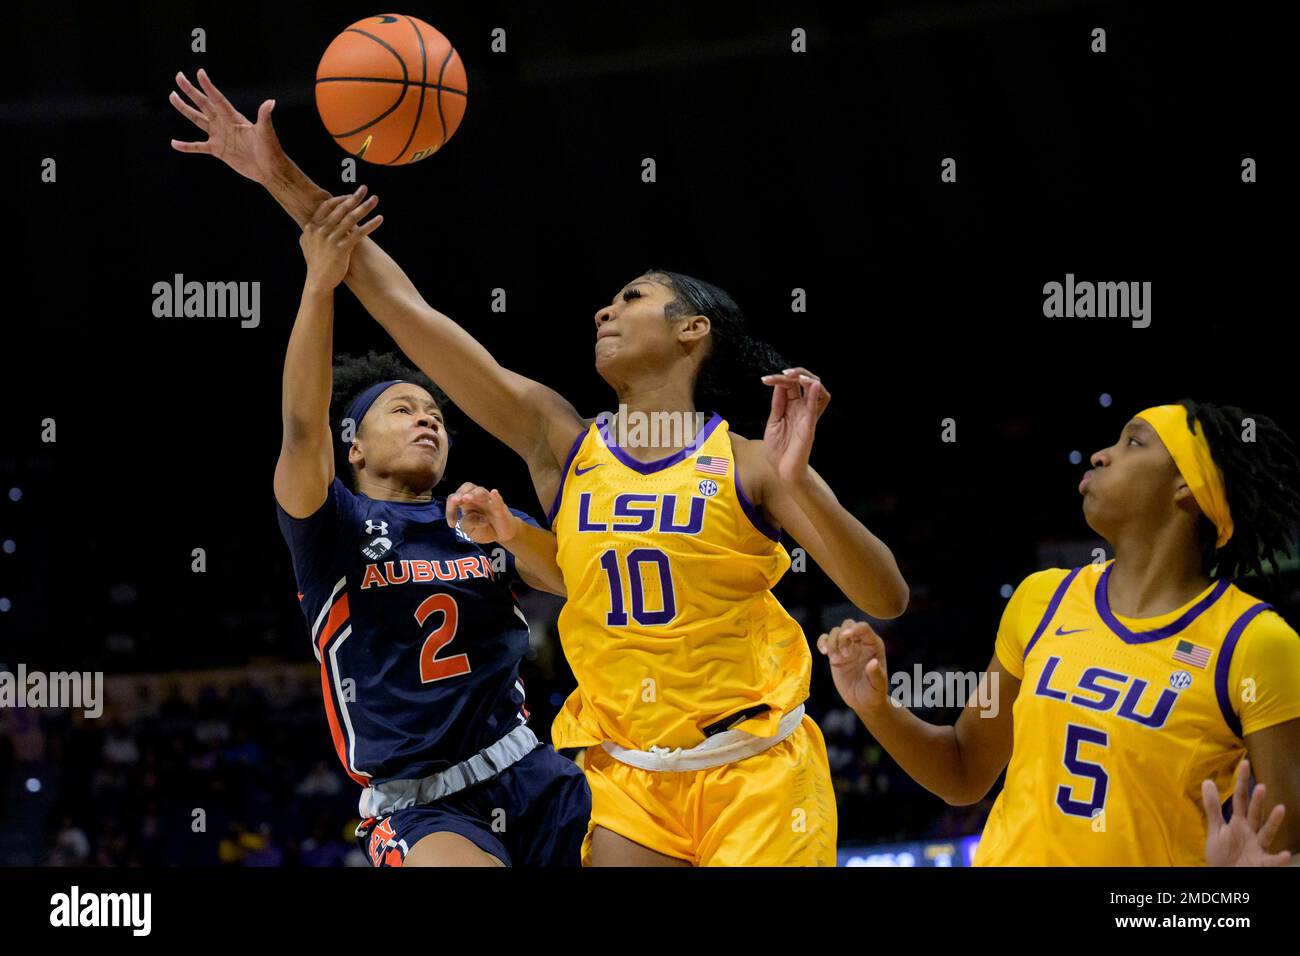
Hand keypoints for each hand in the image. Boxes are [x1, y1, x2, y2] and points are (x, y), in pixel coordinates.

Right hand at [169, 68, 287, 183]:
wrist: (269, 169)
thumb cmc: (271, 149)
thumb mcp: (266, 132)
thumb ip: (264, 117)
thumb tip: (271, 102)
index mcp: (234, 118)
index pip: (218, 99)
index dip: (208, 86)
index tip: (199, 73)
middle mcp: (224, 124)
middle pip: (204, 104)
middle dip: (191, 91)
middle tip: (179, 77)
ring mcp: (220, 136)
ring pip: (198, 120)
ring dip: (185, 109)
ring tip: (172, 96)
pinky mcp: (218, 150)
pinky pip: (198, 147)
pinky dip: (186, 146)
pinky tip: (174, 143)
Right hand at [299, 188, 381, 289]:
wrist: (318, 281)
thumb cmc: (315, 262)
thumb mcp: (307, 243)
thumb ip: (310, 230)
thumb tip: (312, 221)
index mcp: (311, 227)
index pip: (327, 206)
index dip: (340, 199)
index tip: (351, 195)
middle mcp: (320, 231)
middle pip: (341, 209)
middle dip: (355, 197)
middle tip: (365, 188)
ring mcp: (330, 240)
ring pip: (351, 219)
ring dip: (365, 208)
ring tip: (375, 200)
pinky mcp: (341, 250)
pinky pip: (359, 233)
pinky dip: (370, 225)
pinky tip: (379, 219)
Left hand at [445, 484, 520, 543]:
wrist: (500, 535)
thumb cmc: (484, 529)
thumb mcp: (470, 531)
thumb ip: (468, 523)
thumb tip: (474, 515)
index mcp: (466, 503)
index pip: (454, 498)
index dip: (450, 509)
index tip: (452, 525)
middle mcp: (477, 499)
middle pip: (468, 487)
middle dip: (459, 493)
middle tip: (455, 502)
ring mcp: (489, 502)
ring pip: (481, 491)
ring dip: (473, 494)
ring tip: (466, 499)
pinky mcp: (501, 508)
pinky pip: (498, 501)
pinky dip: (496, 497)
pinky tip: (494, 492)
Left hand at [759, 366, 830, 485]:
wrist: (783, 471)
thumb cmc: (779, 450)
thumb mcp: (773, 422)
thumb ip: (778, 404)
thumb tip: (778, 384)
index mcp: (792, 407)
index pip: (791, 385)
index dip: (780, 378)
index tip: (765, 380)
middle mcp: (802, 409)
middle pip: (806, 382)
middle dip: (796, 373)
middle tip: (783, 373)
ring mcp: (808, 416)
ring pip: (818, 390)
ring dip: (809, 379)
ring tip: (797, 377)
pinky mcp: (810, 426)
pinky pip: (816, 407)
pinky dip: (815, 394)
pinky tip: (811, 385)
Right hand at [816, 619, 890, 715]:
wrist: (863, 702)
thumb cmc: (874, 692)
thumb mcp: (878, 685)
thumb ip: (876, 674)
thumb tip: (872, 662)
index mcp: (873, 645)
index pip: (863, 628)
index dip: (855, 628)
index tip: (846, 635)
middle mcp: (860, 642)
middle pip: (848, 625)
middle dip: (842, 636)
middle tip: (844, 655)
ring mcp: (846, 647)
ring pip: (835, 631)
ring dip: (832, 643)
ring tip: (835, 660)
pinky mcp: (834, 653)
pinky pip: (825, 639)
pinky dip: (822, 642)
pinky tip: (823, 653)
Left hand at [1202, 759, 1291, 865]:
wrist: (1226, 875)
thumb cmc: (1223, 853)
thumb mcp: (1216, 829)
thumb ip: (1213, 807)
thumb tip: (1207, 781)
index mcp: (1238, 823)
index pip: (1240, 799)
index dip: (1241, 782)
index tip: (1245, 764)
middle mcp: (1250, 832)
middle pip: (1254, 814)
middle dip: (1258, 801)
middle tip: (1262, 785)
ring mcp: (1257, 848)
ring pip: (1266, 833)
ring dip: (1273, 822)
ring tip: (1280, 809)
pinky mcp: (1260, 864)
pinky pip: (1270, 862)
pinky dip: (1277, 859)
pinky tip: (1285, 855)